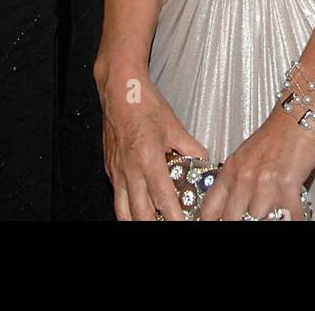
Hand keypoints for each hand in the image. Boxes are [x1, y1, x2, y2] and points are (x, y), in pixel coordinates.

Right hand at [99, 70, 207, 220]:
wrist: (120, 90)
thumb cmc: (143, 104)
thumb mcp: (174, 126)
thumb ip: (191, 147)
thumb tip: (204, 160)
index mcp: (148, 158)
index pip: (163, 198)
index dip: (174, 216)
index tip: (182, 222)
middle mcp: (130, 168)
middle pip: (140, 213)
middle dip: (154, 223)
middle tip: (168, 223)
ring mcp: (117, 170)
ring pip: (122, 211)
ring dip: (137, 220)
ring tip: (151, 221)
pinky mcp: (110, 168)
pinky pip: (117, 195)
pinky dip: (126, 206)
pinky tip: (138, 204)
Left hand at [199, 106, 314, 220]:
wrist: (300, 113)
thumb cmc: (278, 133)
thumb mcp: (246, 155)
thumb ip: (237, 180)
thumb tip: (233, 205)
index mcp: (231, 170)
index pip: (210, 208)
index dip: (212, 221)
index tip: (216, 223)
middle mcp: (244, 177)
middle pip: (232, 219)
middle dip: (241, 222)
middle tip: (251, 218)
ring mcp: (264, 182)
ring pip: (258, 219)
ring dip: (269, 219)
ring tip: (274, 215)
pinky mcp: (287, 184)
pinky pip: (288, 215)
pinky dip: (292, 218)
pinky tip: (293, 215)